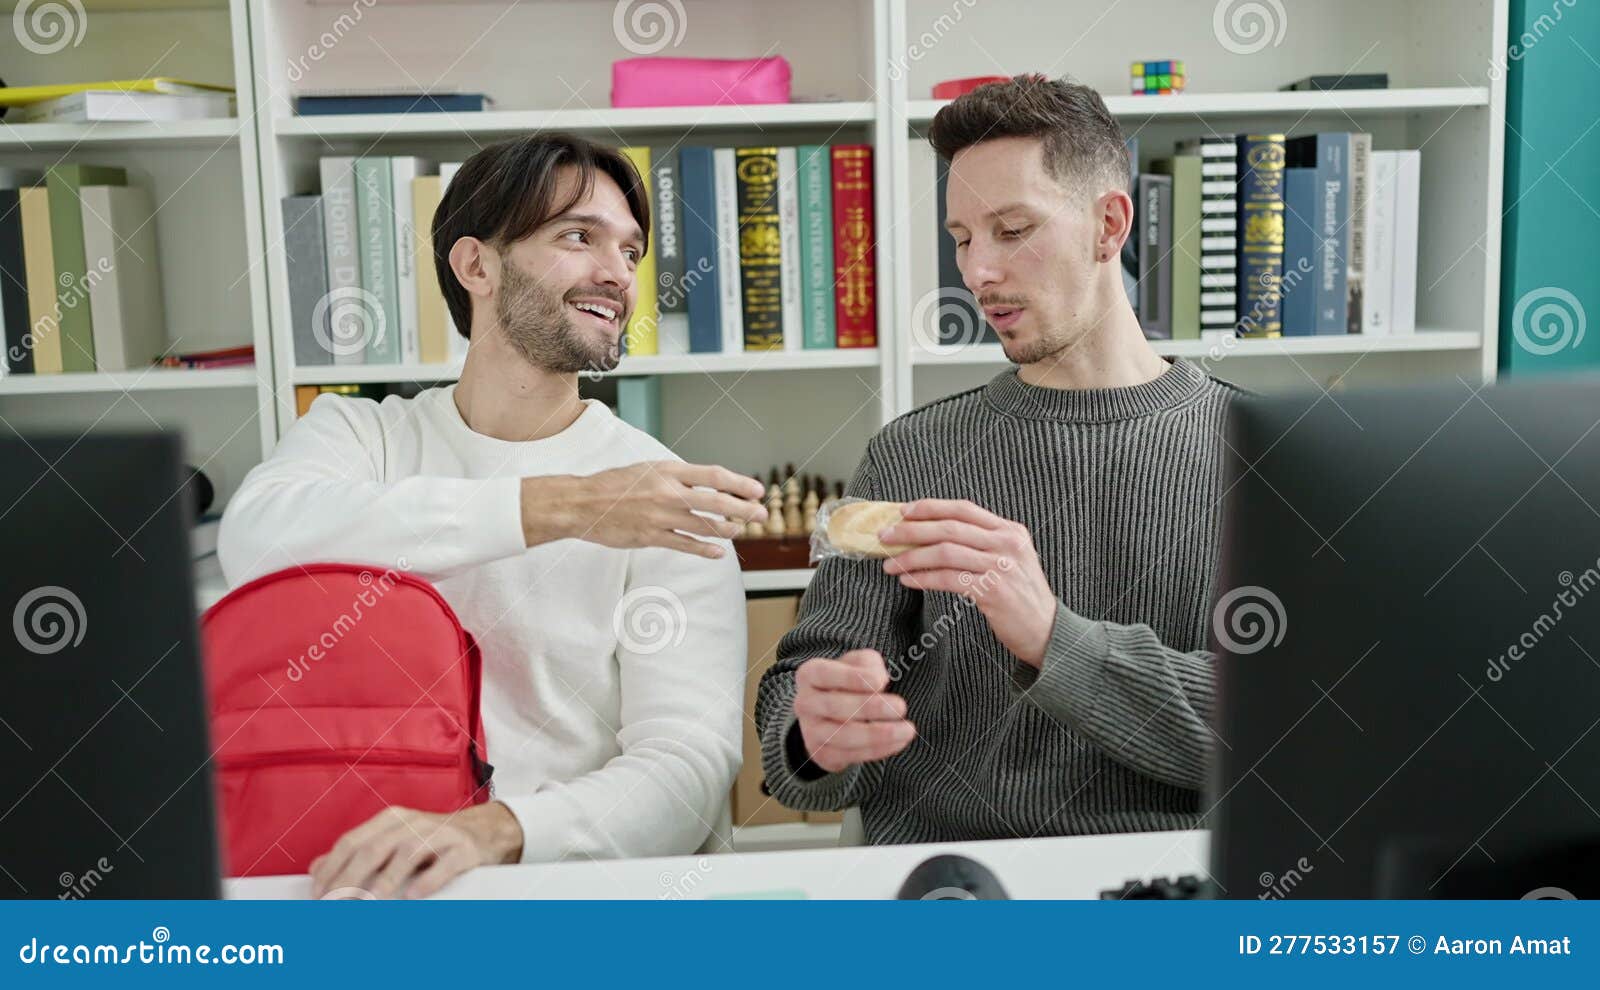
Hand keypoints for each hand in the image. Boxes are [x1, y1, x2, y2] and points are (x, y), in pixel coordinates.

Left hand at [308, 801, 522, 899]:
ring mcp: (440, 833)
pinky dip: (429, 879)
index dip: (333, 868)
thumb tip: (316, 868)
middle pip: (374, 848)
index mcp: (391, 819)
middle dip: (350, 877)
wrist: (482, 832)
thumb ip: (356, 852)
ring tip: (370, 900)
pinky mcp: (464, 848)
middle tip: (335, 903)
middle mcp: (413, 822)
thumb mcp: (391, 840)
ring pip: (407, 852)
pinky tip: (414, 895)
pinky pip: (446, 863)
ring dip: (386, 879)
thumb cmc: (431, 841)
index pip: (353, 841)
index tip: (319, 893)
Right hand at [523, 461, 766, 558]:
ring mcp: (659, 516)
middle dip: (744, 509)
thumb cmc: (614, 485)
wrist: (581, 503)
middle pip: (716, 501)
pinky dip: (704, 549)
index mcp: (667, 471)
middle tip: (761, 514)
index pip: (713, 475)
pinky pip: (685, 545)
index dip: (739, 483)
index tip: (757, 489)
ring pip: (704, 525)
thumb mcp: (648, 470)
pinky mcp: (650, 537)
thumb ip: (676, 477)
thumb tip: (706, 483)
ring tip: (741, 531)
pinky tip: (718, 552)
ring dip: (728, 529)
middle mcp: (667, 492)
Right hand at [793, 649, 915, 773]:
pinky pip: (852, 755)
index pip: (824, 674)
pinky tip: (899, 741)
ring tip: (907, 729)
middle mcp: (804, 703)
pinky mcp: (823, 754)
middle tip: (901, 706)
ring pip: (843, 735)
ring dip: (878, 734)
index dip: (851, 678)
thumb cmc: (849, 682)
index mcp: (809, 675)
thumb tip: (879, 681)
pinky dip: (879, 749)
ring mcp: (811, 731)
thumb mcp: (858, 664)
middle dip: (870, 708)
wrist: (831, 715)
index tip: (880, 682)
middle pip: (835, 706)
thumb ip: (868, 665)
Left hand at [879, 499, 1057, 667]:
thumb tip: (933, 534)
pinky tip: (908, 581)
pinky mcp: (993, 591)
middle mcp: (1007, 543)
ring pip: (945, 552)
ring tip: (890, 564)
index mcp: (1010, 530)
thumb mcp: (1010, 559)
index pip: (963, 509)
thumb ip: (982, 543)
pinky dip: (924, 578)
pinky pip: (949, 579)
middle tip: (885, 536)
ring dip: (911, 557)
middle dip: (911, 530)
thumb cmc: (1020, 597)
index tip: (903, 511)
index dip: (930, 507)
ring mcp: (1002, 566)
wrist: (1046, 631)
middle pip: (949, 527)